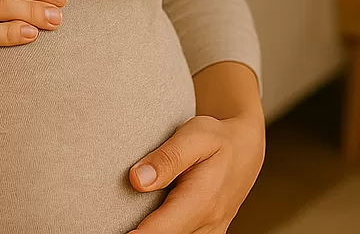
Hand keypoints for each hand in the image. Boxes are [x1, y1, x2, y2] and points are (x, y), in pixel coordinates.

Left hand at [126, 108, 266, 233]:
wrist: (245, 149)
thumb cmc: (217, 139)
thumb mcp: (196, 136)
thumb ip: (167, 158)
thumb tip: (137, 180)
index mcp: (201, 202)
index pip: (159, 231)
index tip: (117, 231)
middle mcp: (207, 225)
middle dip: (140, 232)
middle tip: (113, 223)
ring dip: (153, 232)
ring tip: (130, 221)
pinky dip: (164, 231)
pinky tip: (148, 223)